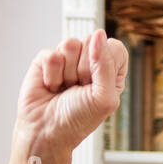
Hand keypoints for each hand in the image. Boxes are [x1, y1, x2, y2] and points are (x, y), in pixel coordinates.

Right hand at [15, 29, 127, 156]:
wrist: (47, 129)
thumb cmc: (79, 120)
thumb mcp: (104, 97)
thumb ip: (106, 66)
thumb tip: (99, 34)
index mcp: (111, 73)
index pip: (115, 48)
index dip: (106, 60)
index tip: (98, 81)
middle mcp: (91, 64)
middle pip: (91, 42)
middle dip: (85, 70)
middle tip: (80, 89)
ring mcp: (68, 60)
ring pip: (70, 44)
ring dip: (67, 73)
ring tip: (66, 88)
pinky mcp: (47, 60)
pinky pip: (52, 53)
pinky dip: (52, 75)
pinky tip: (52, 86)